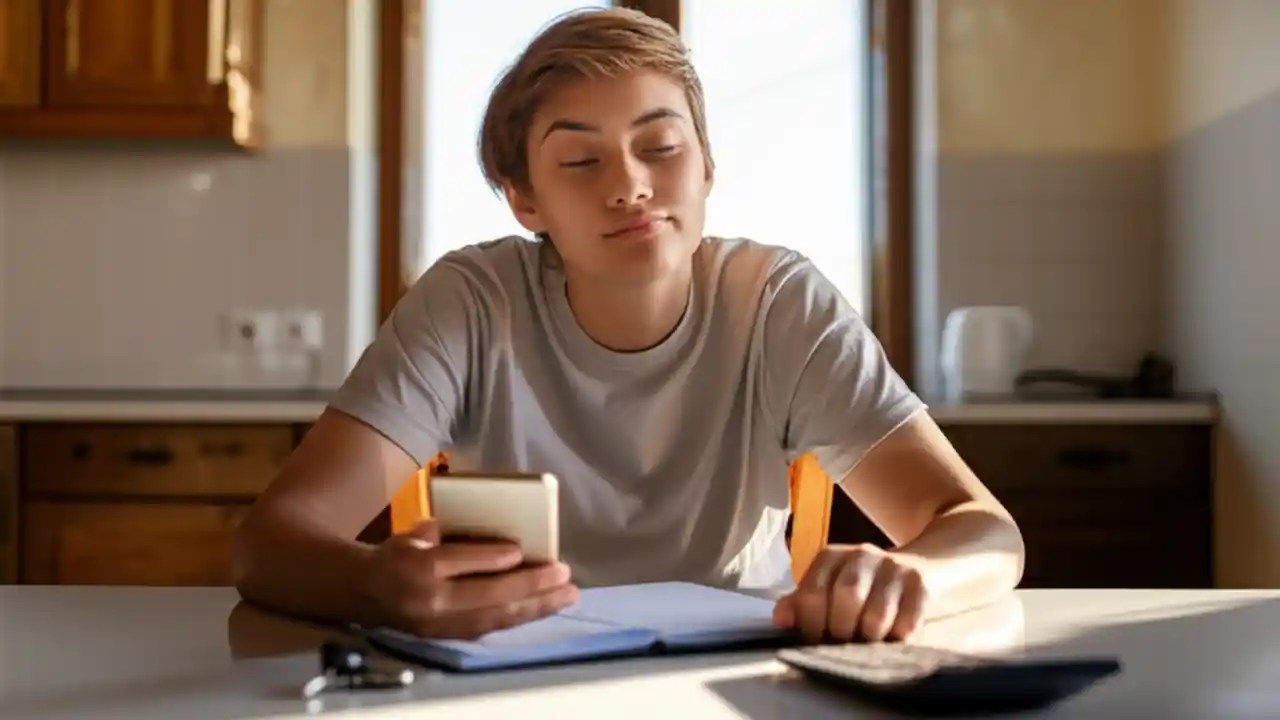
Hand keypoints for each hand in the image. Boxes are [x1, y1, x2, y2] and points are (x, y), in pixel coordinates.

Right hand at [363, 519, 577, 638]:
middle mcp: (430, 600)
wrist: (359, 592)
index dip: (491, 558)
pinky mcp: (447, 636)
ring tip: (566, 596)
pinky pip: (488, 628)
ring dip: (534, 607)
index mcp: (418, 566)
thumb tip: (492, 538)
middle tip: (564, 575)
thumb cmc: (394, 555)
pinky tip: (542, 609)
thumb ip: (447, 533)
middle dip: (530, 587)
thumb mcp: (413, 535)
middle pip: (486, 596)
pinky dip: (518, 618)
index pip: (458, 562)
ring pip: (493, 618)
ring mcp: (439, 624)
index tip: (522, 550)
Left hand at [773, 543, 927, 643]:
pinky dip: (895, 640)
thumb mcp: (828, 589)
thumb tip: (780, 620)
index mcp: (831, 556)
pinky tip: (891, 636)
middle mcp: (862, 554)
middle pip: (846, 599)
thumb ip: (801, 603)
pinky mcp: (921, 584)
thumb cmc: (863, 587)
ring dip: (868, 639)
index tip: (815, 640)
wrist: (918, 566)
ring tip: (866, 642)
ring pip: (876, 617)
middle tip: (843, 643)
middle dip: (841, 632)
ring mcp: (894, 567)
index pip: (812, 593)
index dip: (811, 625)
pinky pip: (905, 625)